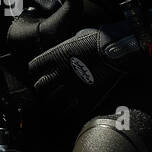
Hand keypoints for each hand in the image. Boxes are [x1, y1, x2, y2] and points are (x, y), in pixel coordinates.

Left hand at [28, 9, 151, 103]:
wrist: (118, 50)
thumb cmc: (98, 38)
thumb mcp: (75, 37)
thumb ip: (66, 46)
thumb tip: (65, 48)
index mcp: (54, 56)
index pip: (33, 68)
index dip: (35, 72)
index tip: (37, 74)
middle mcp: (59, 73)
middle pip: (40, 88)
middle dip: (41, 90)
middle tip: (44, 92)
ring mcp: (72, 87)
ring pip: (53, 103)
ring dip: (52, 104)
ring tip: (54, 106)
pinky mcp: (87, 98)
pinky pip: (72, 112)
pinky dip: (69, 114)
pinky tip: (69, 114)